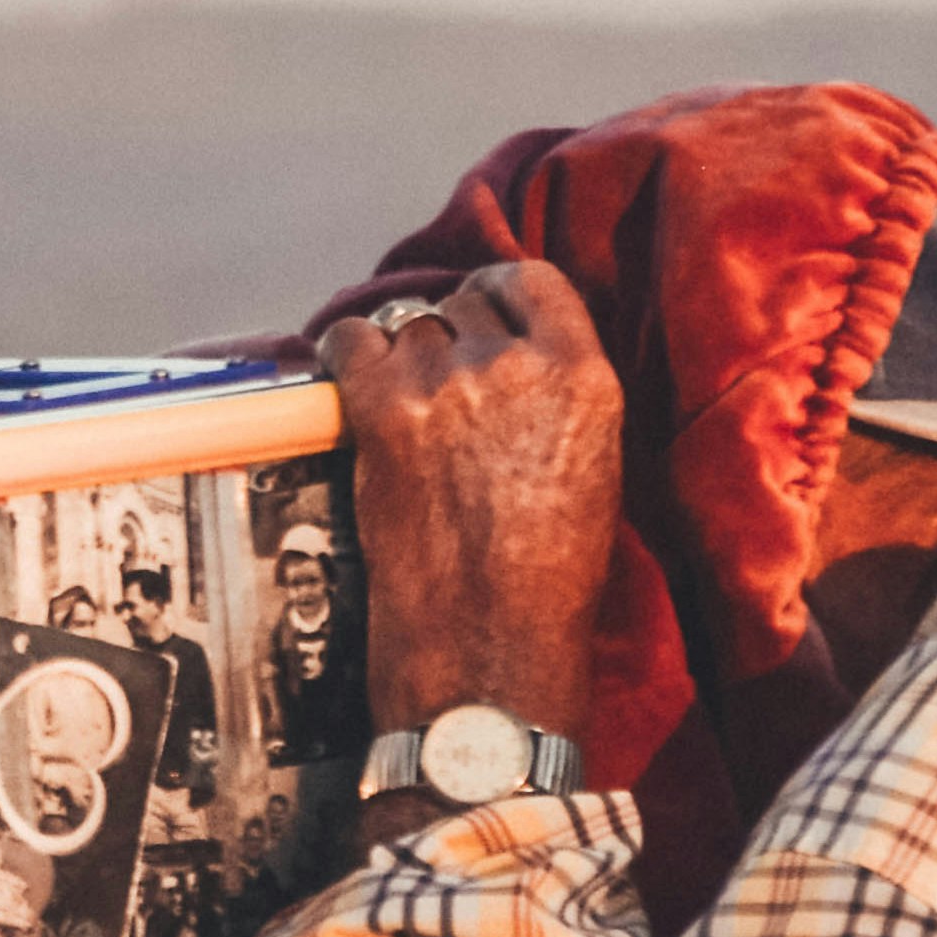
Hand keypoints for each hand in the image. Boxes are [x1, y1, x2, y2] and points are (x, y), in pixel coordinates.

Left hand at [312, 259, 619, 742]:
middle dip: (449, 337)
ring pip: (407, 327)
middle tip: (440, 388)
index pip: (536, 281)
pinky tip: (348, 380)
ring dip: (400, 356)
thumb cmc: (546, 587)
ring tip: (401, 406)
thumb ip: (560, 400)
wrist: (490, 654)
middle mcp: (517, 365)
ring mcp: (445, 383)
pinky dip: (344, 354)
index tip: (483, 307)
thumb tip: (515, 361)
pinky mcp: (382, 411)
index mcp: (586, 378)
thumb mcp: (592, 471)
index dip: (499, 292)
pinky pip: (347, 341)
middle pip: (463, 306)